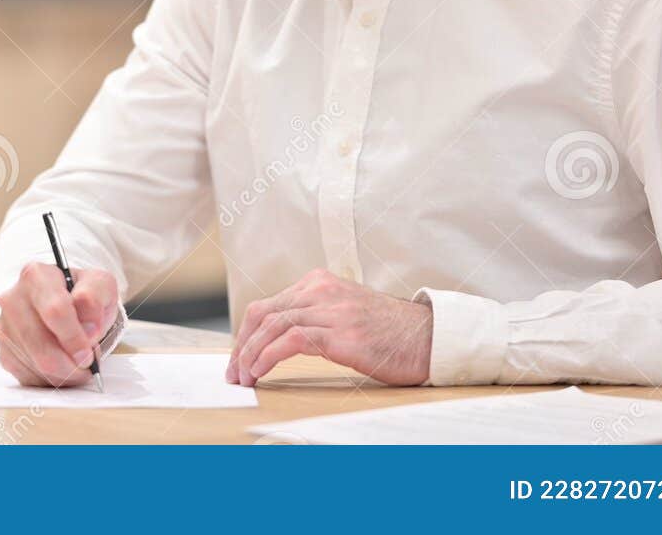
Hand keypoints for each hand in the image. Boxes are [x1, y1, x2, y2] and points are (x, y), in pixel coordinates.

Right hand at [0, 262, 118, 387]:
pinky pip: (28, 376)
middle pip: (41, 345)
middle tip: (87, 364)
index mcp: (36, 276)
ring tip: (78, 363)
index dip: (74, 338)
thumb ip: (96, 299)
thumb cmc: (82, 294)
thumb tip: (89, 327)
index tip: (88, 354)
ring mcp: (4, 327)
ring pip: (35, 365)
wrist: (66, 305)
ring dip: (64, 373)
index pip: (55, 311)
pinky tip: (63, 366)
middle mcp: (13, 299)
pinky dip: (51, 379)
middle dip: (70, 363)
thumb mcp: (100, 285)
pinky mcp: (3, 351)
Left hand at [226, 268, 432, 386]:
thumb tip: (274, 343)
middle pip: (263, 314)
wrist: (429, 339)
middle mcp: (322, 290)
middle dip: (241, 346)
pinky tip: (260, 372)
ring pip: (272, 325)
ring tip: (243, 378)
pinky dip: (268, 356)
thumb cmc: (388, 334)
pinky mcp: (342, 333)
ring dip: (249, 355)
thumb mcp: (344, 314)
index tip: (237, 360)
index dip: (245, 335)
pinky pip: (291, 340)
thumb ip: (314, 318)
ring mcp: (332, 309)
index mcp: (319, 283)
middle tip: (233, 373)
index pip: (267, 306)